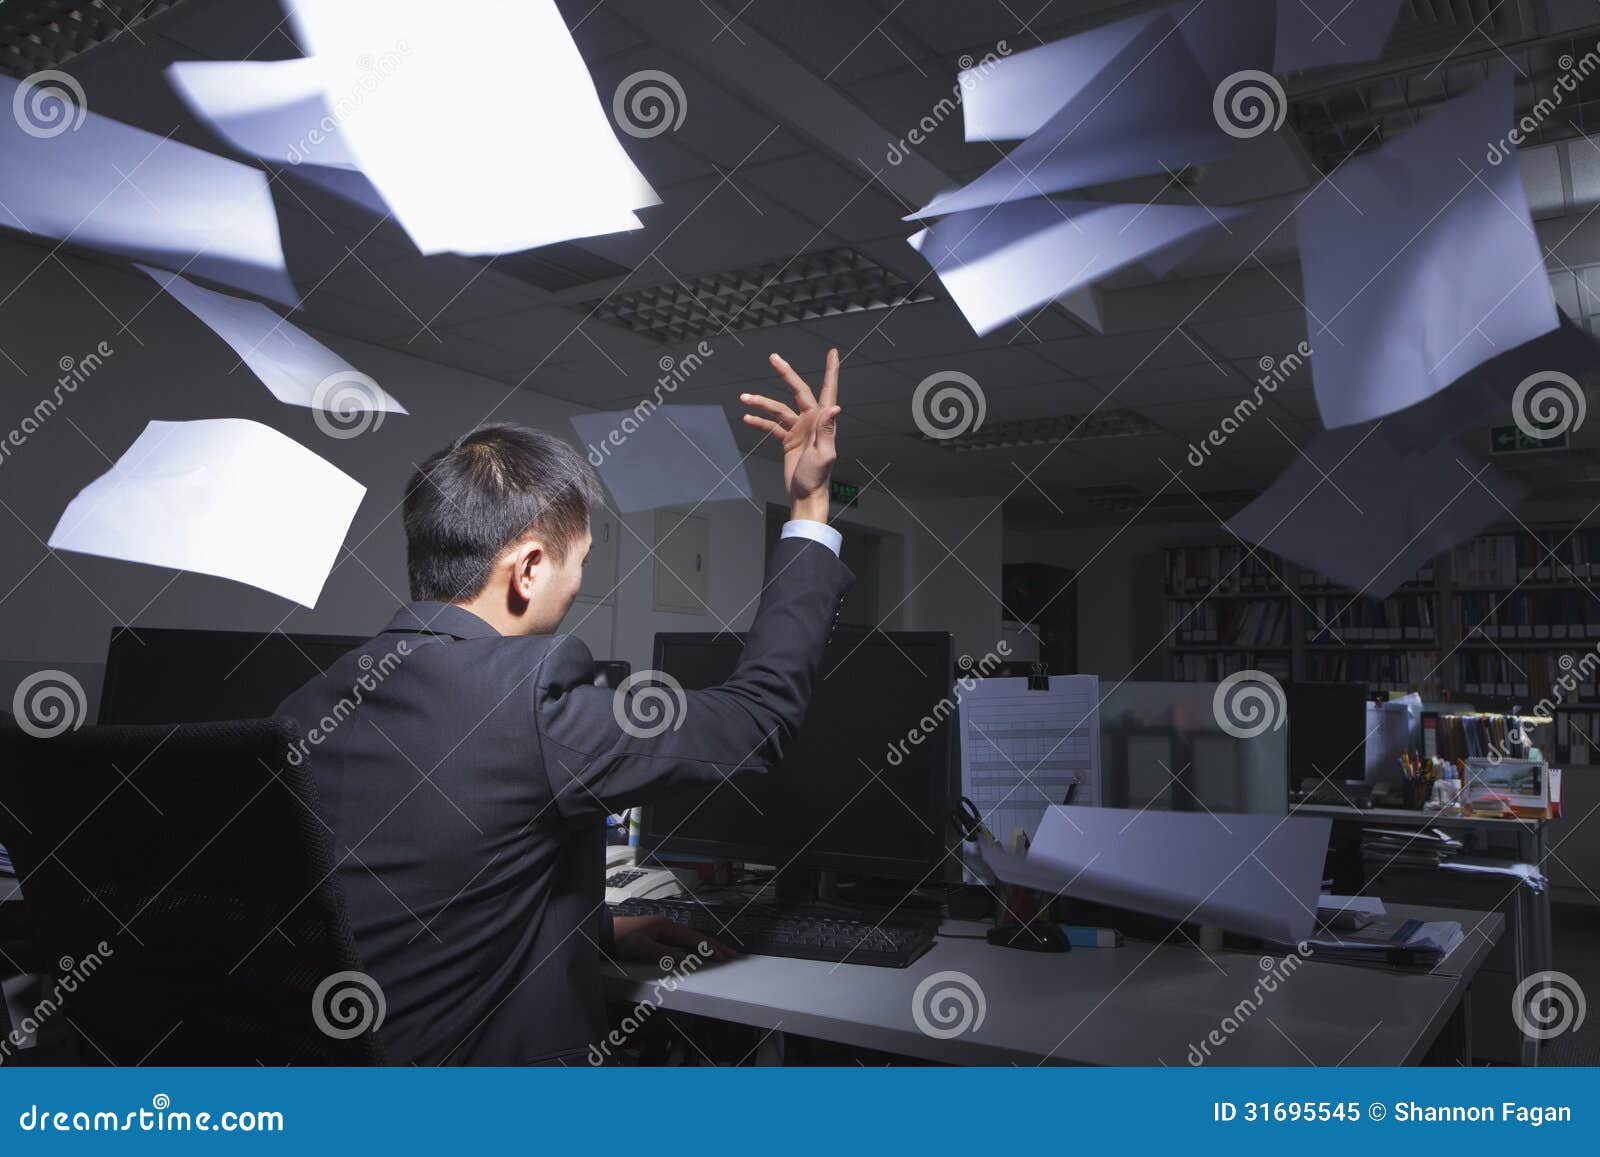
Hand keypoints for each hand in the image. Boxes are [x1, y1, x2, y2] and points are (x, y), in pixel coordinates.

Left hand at [612, 915, 736, 964]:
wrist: (603, 933)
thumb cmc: (620, 938)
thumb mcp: (642, 947)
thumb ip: (664, 953)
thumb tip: (684, 959)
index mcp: (666, 926)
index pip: (694, 938)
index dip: (710, 948)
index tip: (724, 956)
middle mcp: (667, 926)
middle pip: (695, 937)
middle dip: (714, 945)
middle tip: (731, 953)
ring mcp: (662, 930)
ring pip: (689, 939)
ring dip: (705, 947)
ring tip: (720, 953)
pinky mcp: (656, 936)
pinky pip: (681, 942)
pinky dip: (693, 947)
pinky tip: (697, 952)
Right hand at [740, 348, 840, 522]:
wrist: (805, 495)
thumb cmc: (817, 478)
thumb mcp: (824, 454)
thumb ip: (826, 430)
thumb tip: (834, 407)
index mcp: (823, 421)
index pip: (828, 390)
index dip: (831, 371)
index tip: (833, 352)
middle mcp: (812, 421)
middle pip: (798, 391)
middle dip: (786, 374)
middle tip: (774, 358)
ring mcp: (799, 429)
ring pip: (778, 409)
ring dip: (761, 404)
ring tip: (744, 398)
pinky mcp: (788, 440)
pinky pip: (772, 426)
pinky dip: (760, 421)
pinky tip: (747, 418)